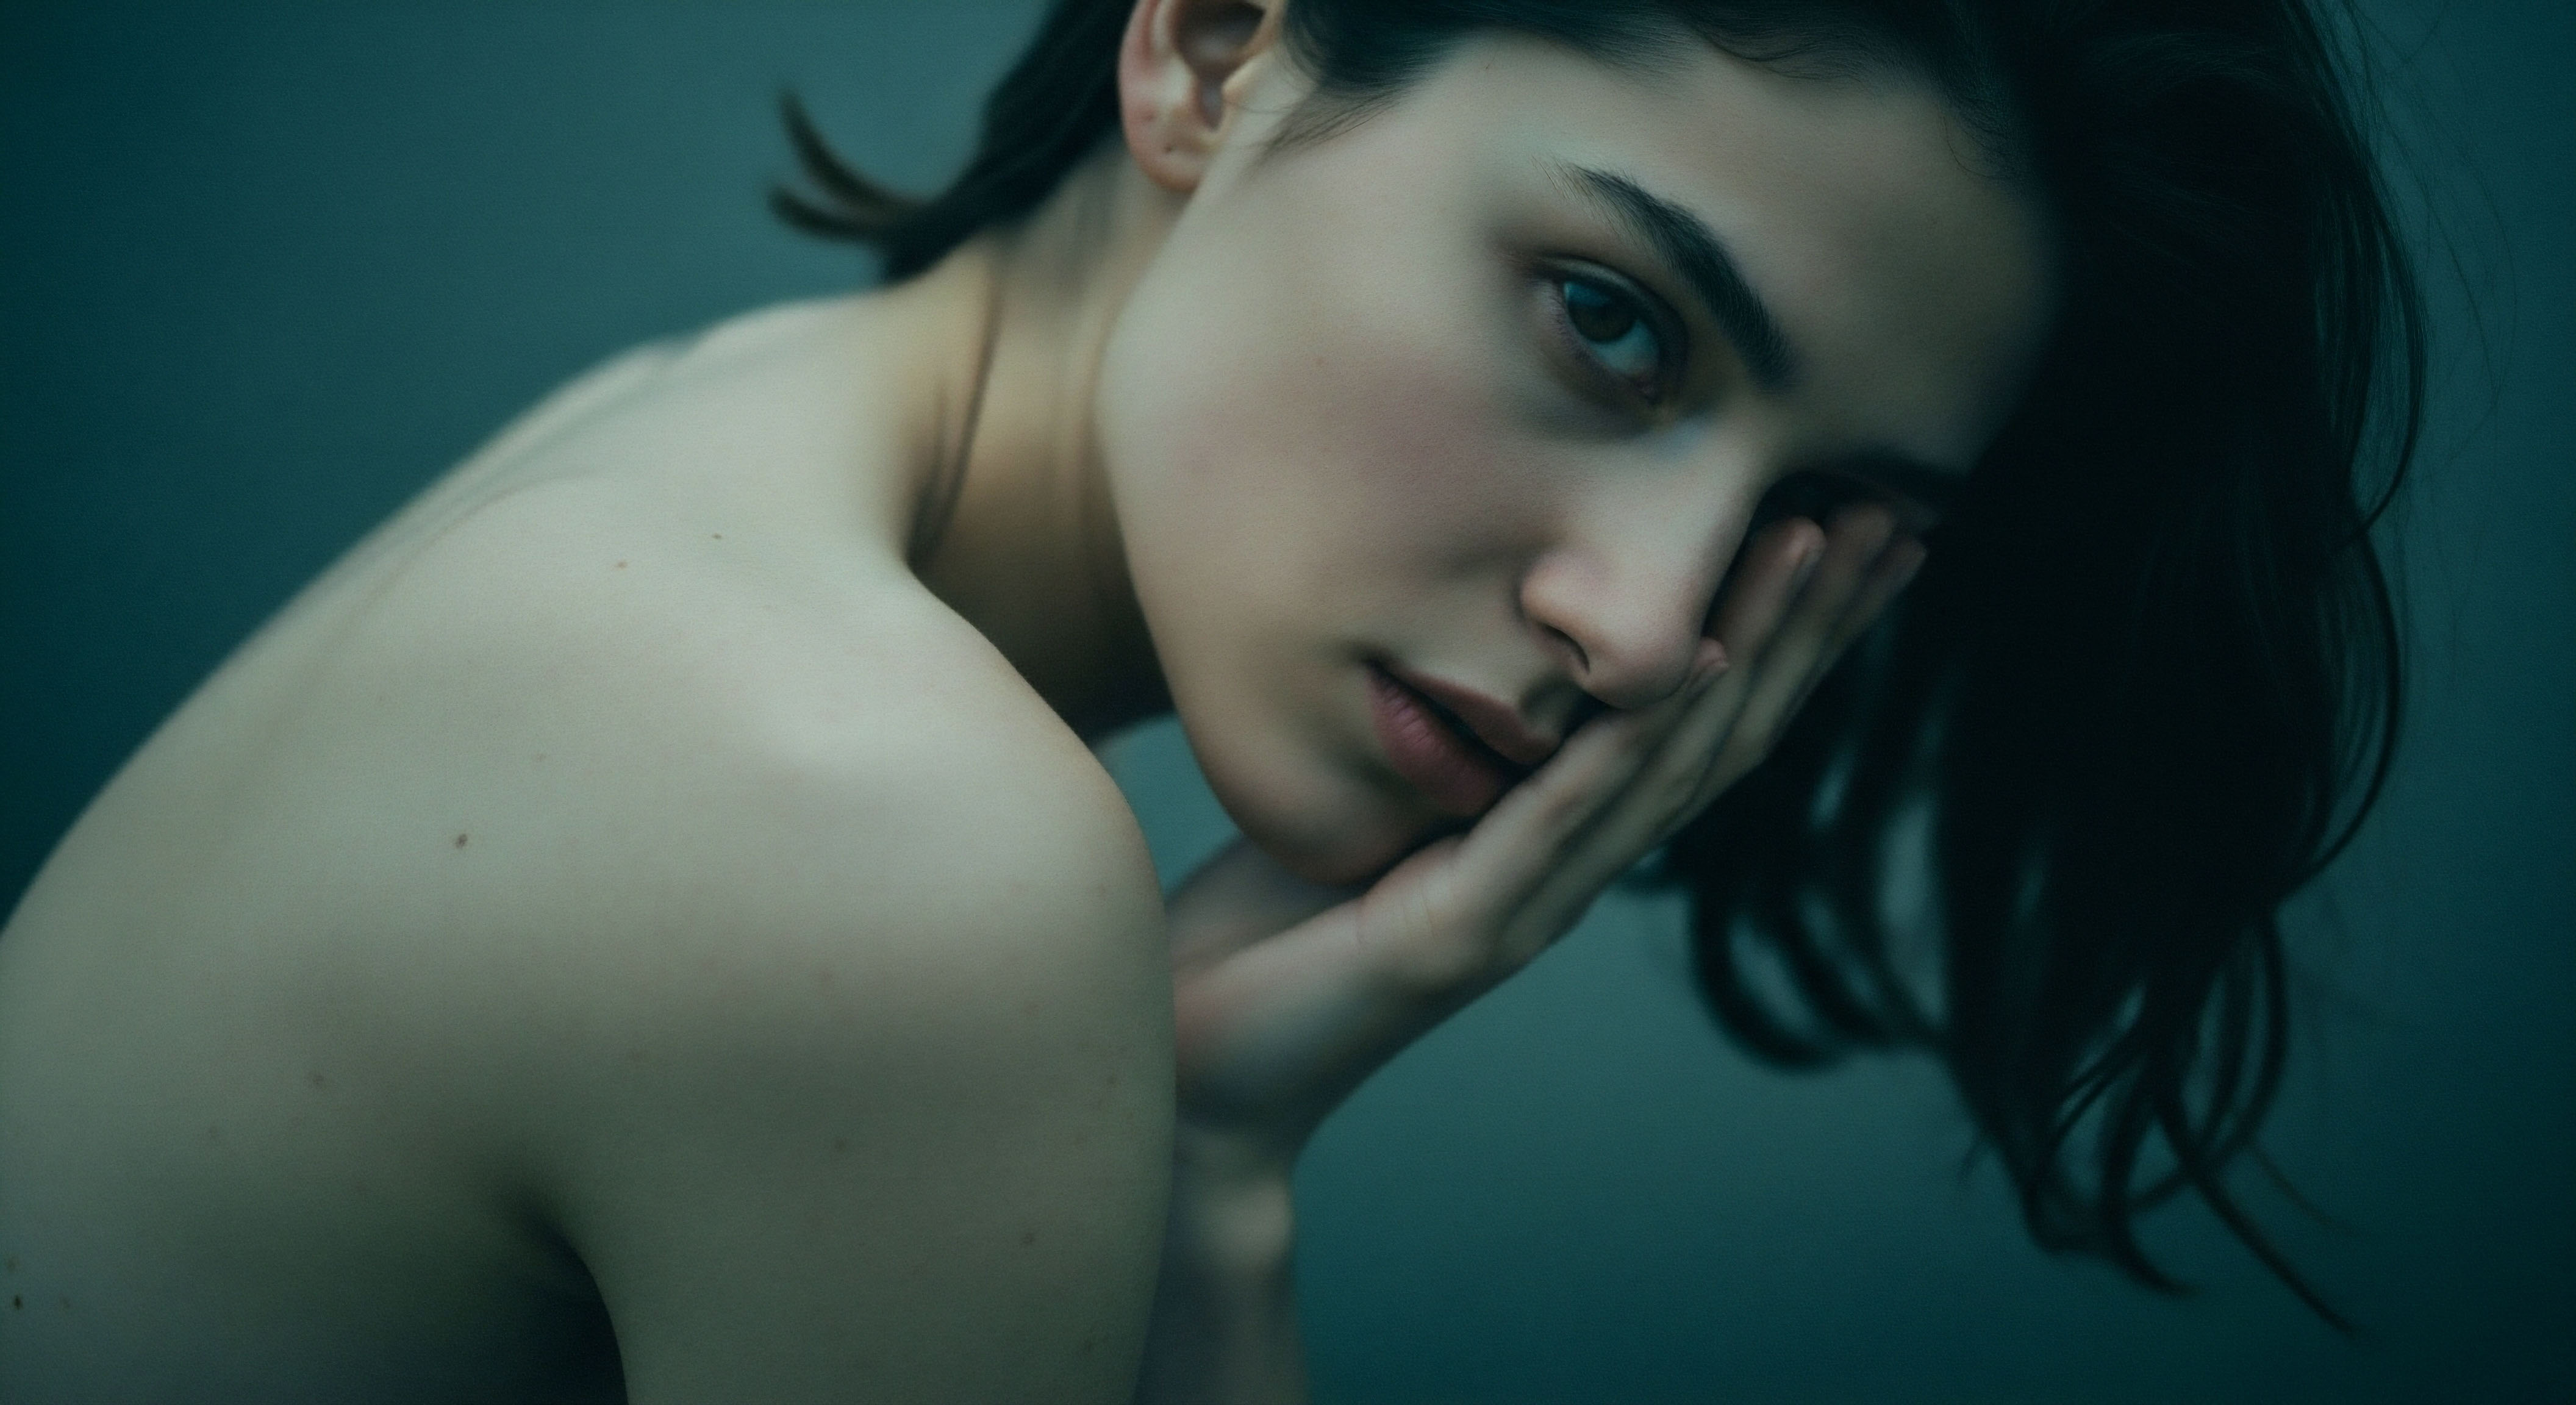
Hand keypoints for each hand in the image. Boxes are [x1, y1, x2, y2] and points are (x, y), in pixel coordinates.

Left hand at [1161, 504, 1924, 1179]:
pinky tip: (1695, 658)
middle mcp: (1566, 874)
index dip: (1780, 633)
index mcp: (1553, 841)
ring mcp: (1526, 906)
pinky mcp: (1462, 931)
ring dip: (1754, 649)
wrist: (1199, 1068)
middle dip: (1807, 622)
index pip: (1696, 725)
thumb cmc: (1264, 928)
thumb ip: (1447, 747)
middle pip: (1722, 734)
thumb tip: (1476, 641)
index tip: (1839, 528)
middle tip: (1885, 516)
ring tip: (1812, 542)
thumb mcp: (1373, 805)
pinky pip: (1565, 814)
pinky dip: (1633, 737)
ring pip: (1670, 763)